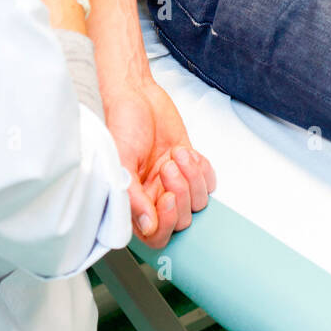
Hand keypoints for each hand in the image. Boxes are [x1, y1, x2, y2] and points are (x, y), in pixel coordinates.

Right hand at [104, 78, 216, 246]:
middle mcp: (155, 197)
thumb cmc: (122, 123)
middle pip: (182, 220)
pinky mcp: (189, 166)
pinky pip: (209, 181)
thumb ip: (131, 195)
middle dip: (181, 191)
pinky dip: (203, 168)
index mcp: (134, 202)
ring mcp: (174, 182)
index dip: (167, 222)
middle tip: (167, 166)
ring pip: (199, 201)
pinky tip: (187, 152)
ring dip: (192, 176)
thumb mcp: (121, 158)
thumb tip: (148, 226)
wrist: (137, 94)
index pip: (157, 235)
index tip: (168, 198)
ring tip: (176, 154)